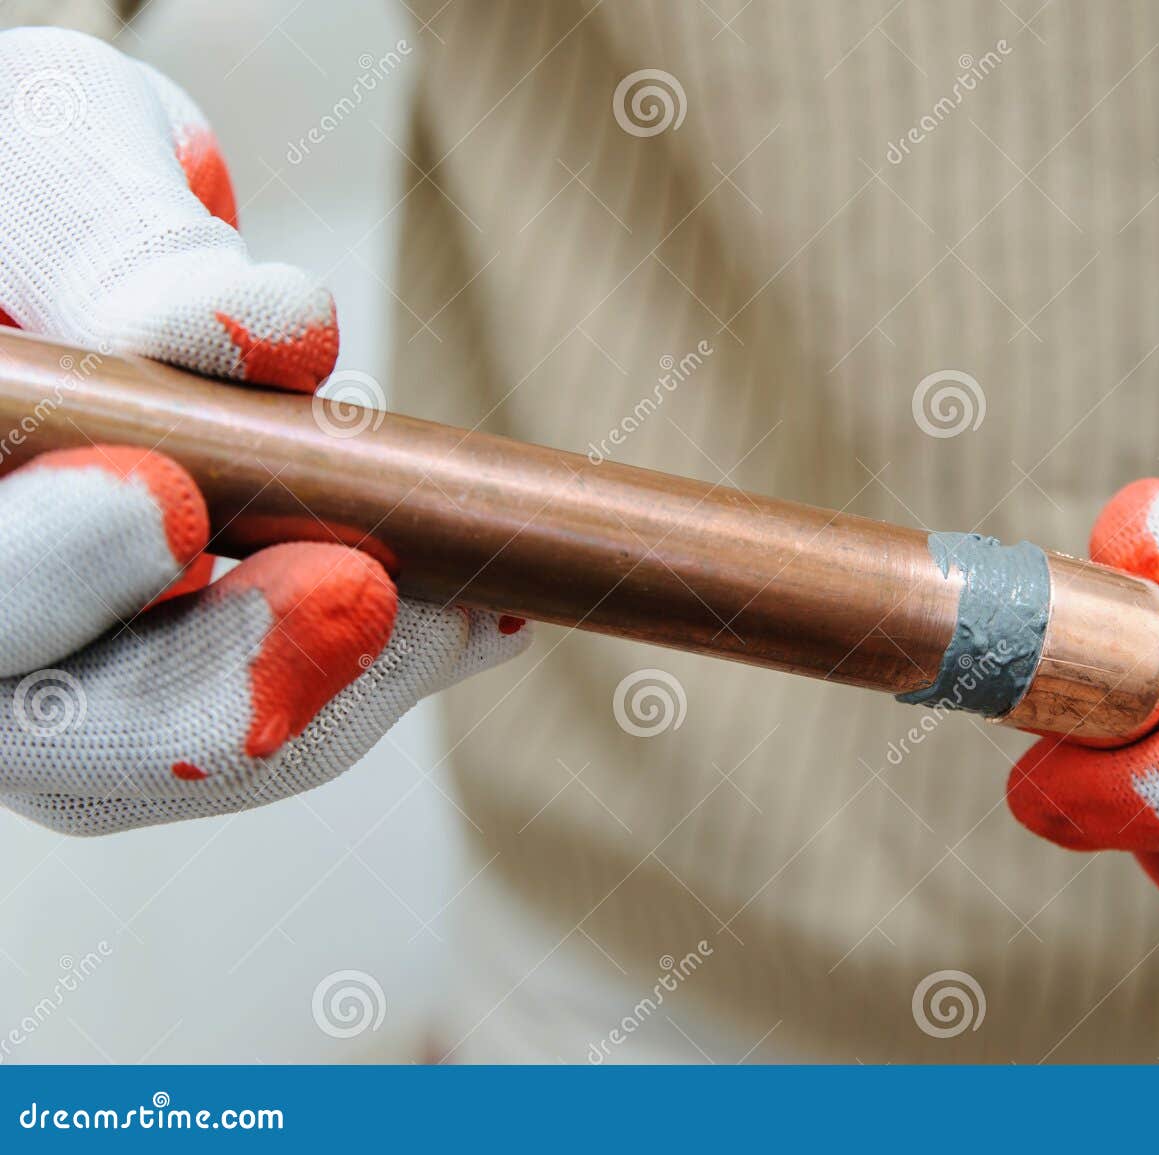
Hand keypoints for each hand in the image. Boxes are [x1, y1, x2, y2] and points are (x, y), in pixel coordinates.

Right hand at [0, 29, 528, 833]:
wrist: (68, 237)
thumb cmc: (38, 180)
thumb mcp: (54, 155)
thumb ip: (108, 236)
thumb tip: (268, 334)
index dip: (44, 567)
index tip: (172, 501)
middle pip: (43, 727)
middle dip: (214, 677)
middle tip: (361, 595)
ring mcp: (50, 657)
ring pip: (162, 746)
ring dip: (325, 692)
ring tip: (457, 614)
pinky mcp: (169, 667)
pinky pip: (265, 711)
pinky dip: (378, 669)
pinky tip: (479, 618)